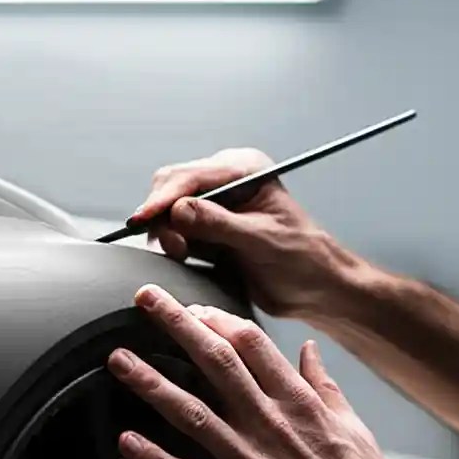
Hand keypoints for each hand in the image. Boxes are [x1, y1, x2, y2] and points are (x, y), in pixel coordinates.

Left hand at [107, 284, 437, 458]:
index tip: (190, 306)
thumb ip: (322, 384)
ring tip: (119, 362)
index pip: (250, 343)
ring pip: (193, 414)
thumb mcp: (353, 425)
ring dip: (152, 384)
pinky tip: (128, 441)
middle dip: (176, 325)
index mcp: (300, 403)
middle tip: (144, 299)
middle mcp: (272, 426)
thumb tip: (307, 349)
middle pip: (215, 363)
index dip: (213, 318)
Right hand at [132, 148, 363, 319]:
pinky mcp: (208, 229)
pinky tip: (188, 257)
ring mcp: (216, 205)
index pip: (191, 175)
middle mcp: (227, 181)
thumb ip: (220, 224)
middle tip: (175, 247)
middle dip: (163, 216)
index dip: (163, 198)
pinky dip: (174, 244)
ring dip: (168, 233)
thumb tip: (178, 210)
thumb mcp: (262, 240)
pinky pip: (175, 230)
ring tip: (185, 254)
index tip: (142, 219)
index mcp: (245, 169)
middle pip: (172, 187)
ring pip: (169, 210)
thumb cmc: (304, 259)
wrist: (316, 289)